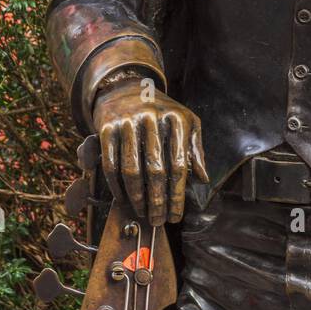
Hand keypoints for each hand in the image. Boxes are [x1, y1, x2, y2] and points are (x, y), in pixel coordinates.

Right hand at [93, 77, 207, 226]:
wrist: (125, 88)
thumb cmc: (161, 111)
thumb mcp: (187, 122)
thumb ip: (196, 149)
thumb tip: (203, 179)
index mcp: (176, 119)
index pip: (179, 164)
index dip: (178, 194)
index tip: (177, 215)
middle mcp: (152, 119)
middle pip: (155, 170)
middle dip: (158, 201)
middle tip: (159, 220)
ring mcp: (127, 123)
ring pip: (131, 170)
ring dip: (137, 198)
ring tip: (142, 214)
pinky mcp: (107, 128)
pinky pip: (111, 164)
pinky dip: (116, 186)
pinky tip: (123, 200)